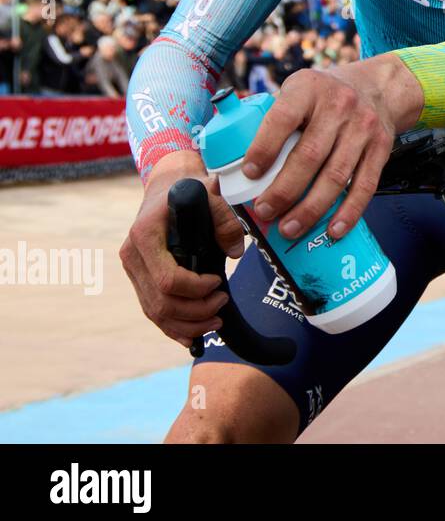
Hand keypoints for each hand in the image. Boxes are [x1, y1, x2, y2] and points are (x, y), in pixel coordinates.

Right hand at [119, 151, 244, 346]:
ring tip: (216, 321)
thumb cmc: (191, 189)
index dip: (196, 289)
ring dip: (187, 324)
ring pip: (154, 312)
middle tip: (222, 303)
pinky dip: (172, 327)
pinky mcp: (139, 279)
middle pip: (161, 302)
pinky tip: (193, 336)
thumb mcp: (211, 193)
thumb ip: (225, 219)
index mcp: (145, 235)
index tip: (219, 281)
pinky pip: (152, 311)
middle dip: (196, 311)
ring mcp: (133, 270)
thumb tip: (236, 252)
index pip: (168, 279)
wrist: (168, 184)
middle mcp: (132, 255)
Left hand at [239, 54, 421, 240]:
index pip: (282, 118)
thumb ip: (267, 124)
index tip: (249, 174)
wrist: (376, 88)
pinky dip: (349, 212)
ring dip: (311, 208)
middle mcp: (339, 105)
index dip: (264, 148)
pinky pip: (365, 185)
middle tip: (265, 211)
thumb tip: (226, 175)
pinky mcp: (381, 147)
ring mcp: (364, 127)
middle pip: (309, 155)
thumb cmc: (323, 98)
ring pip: (336, 176)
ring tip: (289, 228)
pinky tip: (333, 230)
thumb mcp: (295, 93)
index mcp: (308, 88)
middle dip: (284, 190)